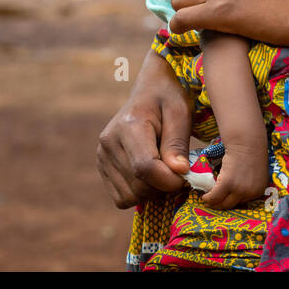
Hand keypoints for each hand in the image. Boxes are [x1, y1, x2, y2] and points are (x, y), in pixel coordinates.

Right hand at [97, 50, 194, 208]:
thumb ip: (177, 143)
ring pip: (129, 197)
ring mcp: (101, 156)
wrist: (149, 89)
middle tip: (178, 170)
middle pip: (138, 186)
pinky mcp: (102, 167)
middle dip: (163, 186)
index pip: (144, 168)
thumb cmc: (168, 98)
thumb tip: (178, 173)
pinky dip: (139, 193)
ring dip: (152, 192)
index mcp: (128, 126)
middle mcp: (108, 143)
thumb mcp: (180, 113)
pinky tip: (151, 174)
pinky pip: (121, 198)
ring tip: (164, 169)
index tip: (186, 176)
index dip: (169, 180)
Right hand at [198, 142, 271, 210]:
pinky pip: (214, 197)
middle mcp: (251, 192)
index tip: (223, 199)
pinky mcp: (228, 183)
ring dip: (213, 203)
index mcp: (259, 191)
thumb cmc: (250, 153)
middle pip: (232, 206)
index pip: (242, 203)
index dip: (231, 201)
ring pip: (222, 204)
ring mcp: (240, 189)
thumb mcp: (255, 173)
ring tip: (207, 200)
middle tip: (213, 203)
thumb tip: (237, 192)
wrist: (246, 141)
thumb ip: (249, 184)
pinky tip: (204, 196)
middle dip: (221, 206)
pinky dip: (208, 198)